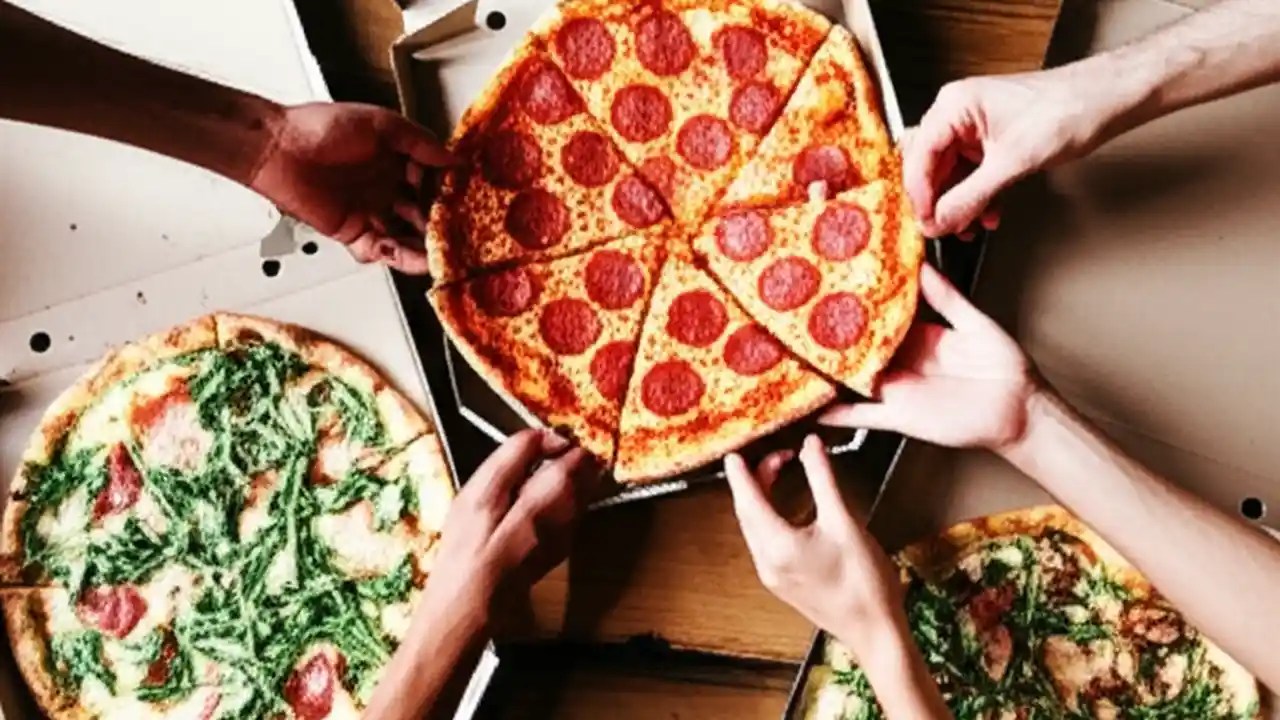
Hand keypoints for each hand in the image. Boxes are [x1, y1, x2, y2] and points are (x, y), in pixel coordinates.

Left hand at [250, 102, 453, 273]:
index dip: (450, 191)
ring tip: (447, 254)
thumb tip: (452, 159)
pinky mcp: (353, 231)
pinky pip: (381, 249)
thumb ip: (418, 142)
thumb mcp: (380, 123)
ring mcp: (370, 210)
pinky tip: (419, 260)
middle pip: (422, 212)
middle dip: (442, 224)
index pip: (432, 181)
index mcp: (395, 159)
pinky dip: (400, 257)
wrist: (276, 149)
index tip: (471, 200)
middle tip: (465, 234)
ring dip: (425, 246)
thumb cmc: (319, 127)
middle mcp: (385, 186)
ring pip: (405, 235)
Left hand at [418, 430, 598, 630]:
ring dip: (558, 509)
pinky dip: (546, 533)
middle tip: (583, 501)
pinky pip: (527, 525)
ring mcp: (484, 520)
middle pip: (531, 468)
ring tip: (564, 532)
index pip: (526, 442)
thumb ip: (551, 492)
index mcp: (486, 486)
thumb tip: (579, 459)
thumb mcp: (524, 530)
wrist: (453, 629)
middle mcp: (482, 496)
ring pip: (532, 497)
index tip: (589, 463)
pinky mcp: (490, 545)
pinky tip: (549, 552)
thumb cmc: (485, 581)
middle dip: (563, 480)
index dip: (560, 445)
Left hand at [725, 436, 903, 645]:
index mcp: (779, 546)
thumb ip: (823, 479)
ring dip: (761, 498)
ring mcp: (772, 575)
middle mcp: (767, 562)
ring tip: (779, 472)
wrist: (875, 630)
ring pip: (755, 527)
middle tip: (775, 455)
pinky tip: (786, 506)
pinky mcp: (781, 582)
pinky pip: (764, 542)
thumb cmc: (864, 581)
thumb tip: (811, 446)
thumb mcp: (844, 521)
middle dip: (755, 479)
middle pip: (748, 512)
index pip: (748, 500)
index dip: (740, 472)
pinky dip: (769, 517)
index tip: (734, 451)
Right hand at [820, 264, 1037, 450]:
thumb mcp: (975, 323)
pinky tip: (814, 410)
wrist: (1020, 410)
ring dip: (827, 374)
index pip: (882, 316)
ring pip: (854, 379)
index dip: (860, 303)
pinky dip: (838, 415)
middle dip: (834, 335)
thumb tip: (922, 266)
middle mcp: (903, 361)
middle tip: (801, 316)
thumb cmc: (1005, 368)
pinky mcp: (900, 416)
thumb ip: (947, 298)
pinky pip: (863, 415)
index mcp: (920, 336)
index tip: (836, 284)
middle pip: (861, 347)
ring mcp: (898, 389)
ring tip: (795, 361)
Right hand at [905, 66, 1119, 237]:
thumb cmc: (1067, 110)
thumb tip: (941, 220)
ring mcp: (973, 127)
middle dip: (939, 201)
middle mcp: (958, 113)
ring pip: (950, 174)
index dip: (920, 195)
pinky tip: (988, 214)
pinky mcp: (990, 140)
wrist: (1106, 102)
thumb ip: (969, 197)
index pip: (919, 157)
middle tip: (943, 228)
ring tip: (968, 226)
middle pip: (930, 166)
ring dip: (959, 203)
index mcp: (955, 106)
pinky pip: (971, 174)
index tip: (926, 222)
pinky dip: (977, 196)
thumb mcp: (1012, 163)